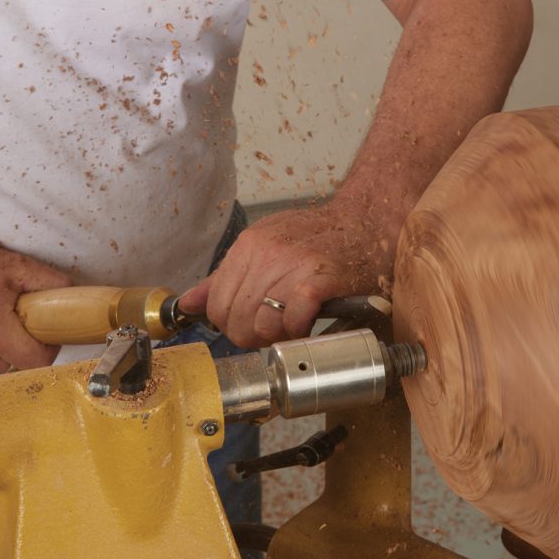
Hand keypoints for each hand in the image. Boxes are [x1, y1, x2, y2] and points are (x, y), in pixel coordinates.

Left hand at [178, 200, 397, 347]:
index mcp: (248, 245)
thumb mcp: (268, 245)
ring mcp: (291, 265)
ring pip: (261, 325)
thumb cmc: (322, 237)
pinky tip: (310, 320)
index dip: (233, 325)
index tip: (254, 323)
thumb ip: (225, 276)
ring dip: (279, 335)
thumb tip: (190, 303)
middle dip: (254, 336)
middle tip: (277, 329)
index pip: (216, 306)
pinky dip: (300, 330)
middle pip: (235, 321)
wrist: (368, 222)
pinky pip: (292, 321)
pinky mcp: (318, 279)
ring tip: (296, 324)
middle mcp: (265, 253)